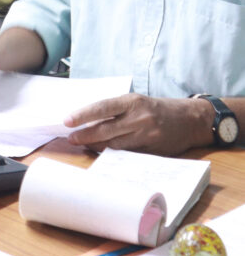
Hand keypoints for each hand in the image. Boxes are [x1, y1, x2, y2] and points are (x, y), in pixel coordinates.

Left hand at [65, 94, 212, 155]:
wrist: (189, 120)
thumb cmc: (155, 108)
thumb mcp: (135, 101)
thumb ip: (115, 110)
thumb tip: (88, 121)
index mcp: (132, 101)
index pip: (102, 108)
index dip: (83, 115)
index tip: (67, 121)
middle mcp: (139, 118)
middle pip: (106, 129)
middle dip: (85, 135)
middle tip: (71, 138)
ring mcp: (147, 136)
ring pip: (115, 144)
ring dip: (96, 146)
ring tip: (83, 145)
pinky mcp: (153, 151)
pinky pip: (128, 154)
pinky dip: (113, 154)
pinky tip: (103, 152)